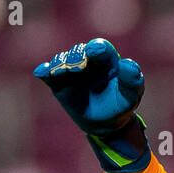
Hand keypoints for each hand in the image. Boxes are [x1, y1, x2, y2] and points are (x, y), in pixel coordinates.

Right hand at [33, 38, 150, 172]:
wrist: (106, 124)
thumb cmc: (122, 106)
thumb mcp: (131, 96)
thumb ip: (132, 80)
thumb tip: (128, 63)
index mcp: (107, 61)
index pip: (101, 48)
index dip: (97, 48)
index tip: (94, 51)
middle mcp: (88, 61)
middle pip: (79, 52)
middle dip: (77, 57)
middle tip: (78, 67)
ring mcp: (72, 71)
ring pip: (63, 61)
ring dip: (61, 64)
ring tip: (61, 71)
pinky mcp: (59, 83)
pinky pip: (49, 75)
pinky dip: (44, 72)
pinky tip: (42, 72)